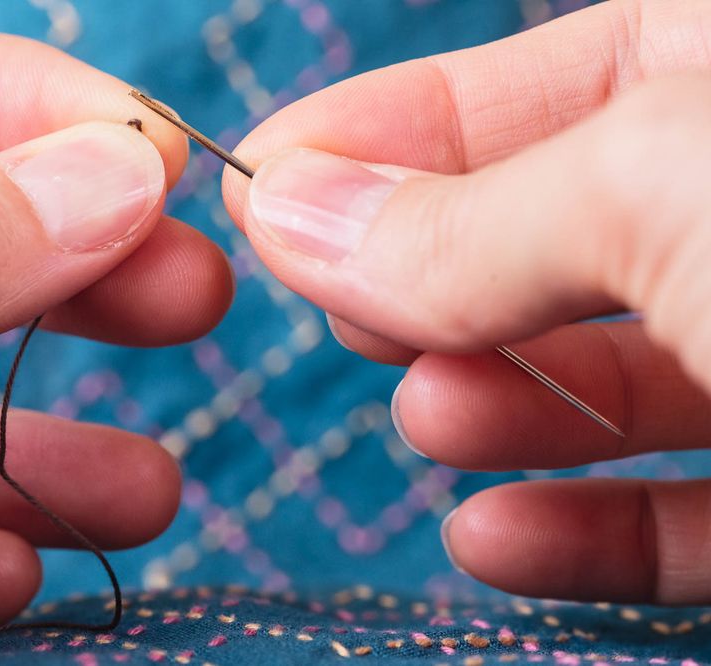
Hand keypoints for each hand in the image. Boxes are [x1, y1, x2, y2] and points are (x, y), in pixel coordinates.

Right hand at [224, 0, 710, 603]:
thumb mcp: (665, 192)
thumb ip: (472, 219)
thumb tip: (291, 214)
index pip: (562, 75)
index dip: (402, 122)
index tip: (267, 176)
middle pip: (576, 233)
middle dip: (440, 272)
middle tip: (333, 299)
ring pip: (633, 376)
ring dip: (502, 402)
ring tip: (427, 414)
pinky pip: (703, 515)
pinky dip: (593, 534)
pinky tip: (495, 539)